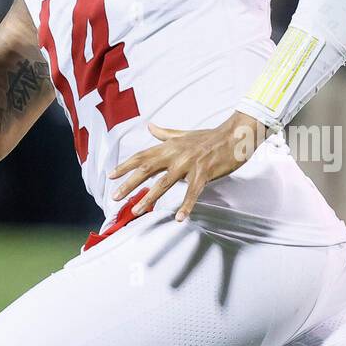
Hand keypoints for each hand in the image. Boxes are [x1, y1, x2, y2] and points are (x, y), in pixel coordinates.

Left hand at [109, 111, 267, 221]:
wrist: (234, 136)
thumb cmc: (209, 137)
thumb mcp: (184, 134)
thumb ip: (164, 133)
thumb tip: (149, 126)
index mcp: (169, 146)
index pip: (142, 156)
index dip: (125, 166)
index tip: (111, 176)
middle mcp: (175, 154)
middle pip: (147, 169)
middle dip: (129, 184)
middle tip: (115, 197)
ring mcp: (189, 164)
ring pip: (165, 183)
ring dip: (149, 198)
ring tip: (137, 211)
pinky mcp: (204, 173)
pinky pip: (193, 192)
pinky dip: (186, 205)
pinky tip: (179, 218)